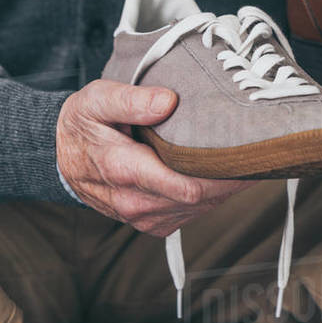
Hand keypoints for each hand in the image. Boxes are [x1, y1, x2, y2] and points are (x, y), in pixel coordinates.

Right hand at [56, 79, 252, 235]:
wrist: (61, 158)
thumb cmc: (84, 124)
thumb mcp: (97, 100)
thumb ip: (131, 100)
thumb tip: (168, 102)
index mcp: (124, 171)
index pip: (185, 187)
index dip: (223, 174)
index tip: (250, 154)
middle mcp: (135, 202)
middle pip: (199, 198)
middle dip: (231, 177)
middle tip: (260, 150)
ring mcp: (144, 217)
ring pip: (200, 209)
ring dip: (223, 187)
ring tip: (246, 158)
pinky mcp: (152, 223)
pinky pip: (191, 214)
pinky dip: (209, 196)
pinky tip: (219, 173)